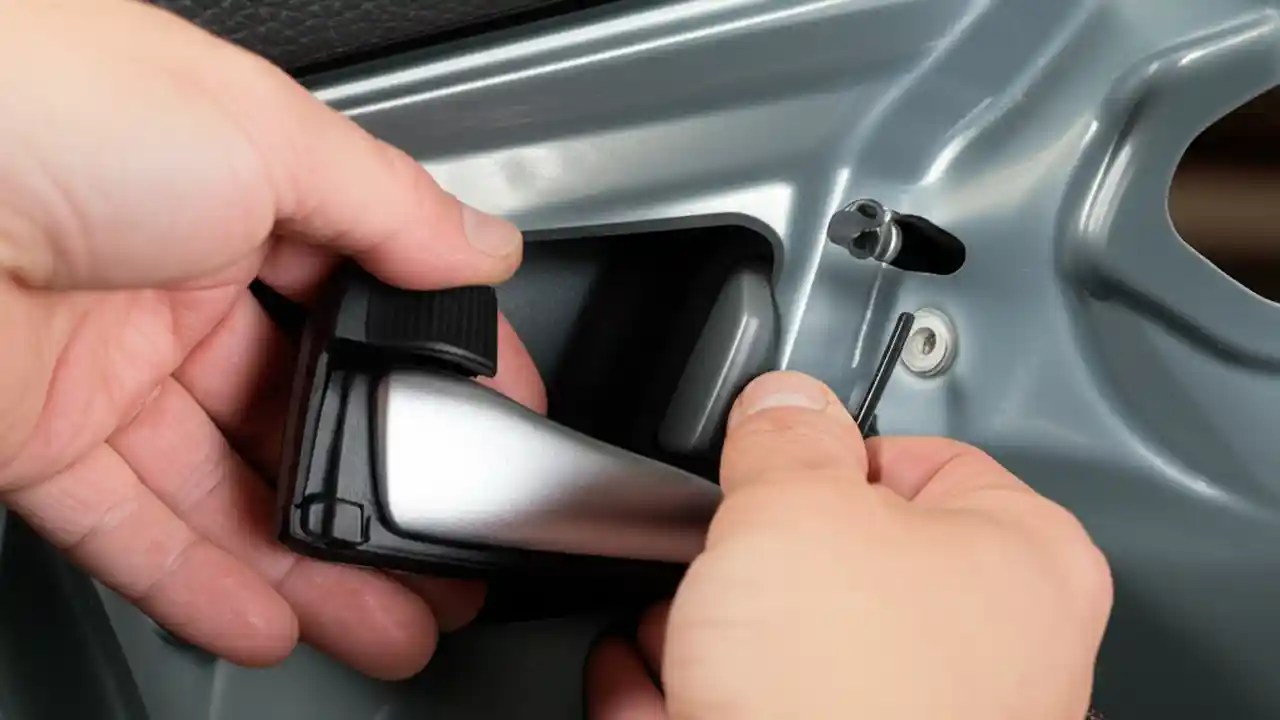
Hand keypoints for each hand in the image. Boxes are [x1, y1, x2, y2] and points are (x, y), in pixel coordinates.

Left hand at [0, 0, 544, 677]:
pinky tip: (271, 616)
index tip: (492, 421)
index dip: (433, 367)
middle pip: (300, 411)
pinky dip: (204, 584)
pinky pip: (131, 529)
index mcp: (233, 192)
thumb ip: (390, 206)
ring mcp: (100, 364)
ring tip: (390, 618)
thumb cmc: (36, 99)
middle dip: (380, 489)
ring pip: (228, 487)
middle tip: (443, 550)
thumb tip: (482, 244)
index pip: (363, 297)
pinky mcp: (29, 440)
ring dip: (312, 563)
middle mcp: (170, 280)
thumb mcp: (264, 135)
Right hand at [587, 372, 1111, 717]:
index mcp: (1018, 560)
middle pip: (844, 561)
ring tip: (665, 613)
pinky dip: (692, 696)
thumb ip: (786, 435)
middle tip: (711, 536)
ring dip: (713, 626)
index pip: (923, 457)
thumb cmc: (852, 702)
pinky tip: (646, 680)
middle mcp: (983, 652)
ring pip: (792, 649)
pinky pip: (751, 715)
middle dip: (754, 549)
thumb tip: (782, 398)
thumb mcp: (797, 507)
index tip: (770, 453)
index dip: (828, 448)